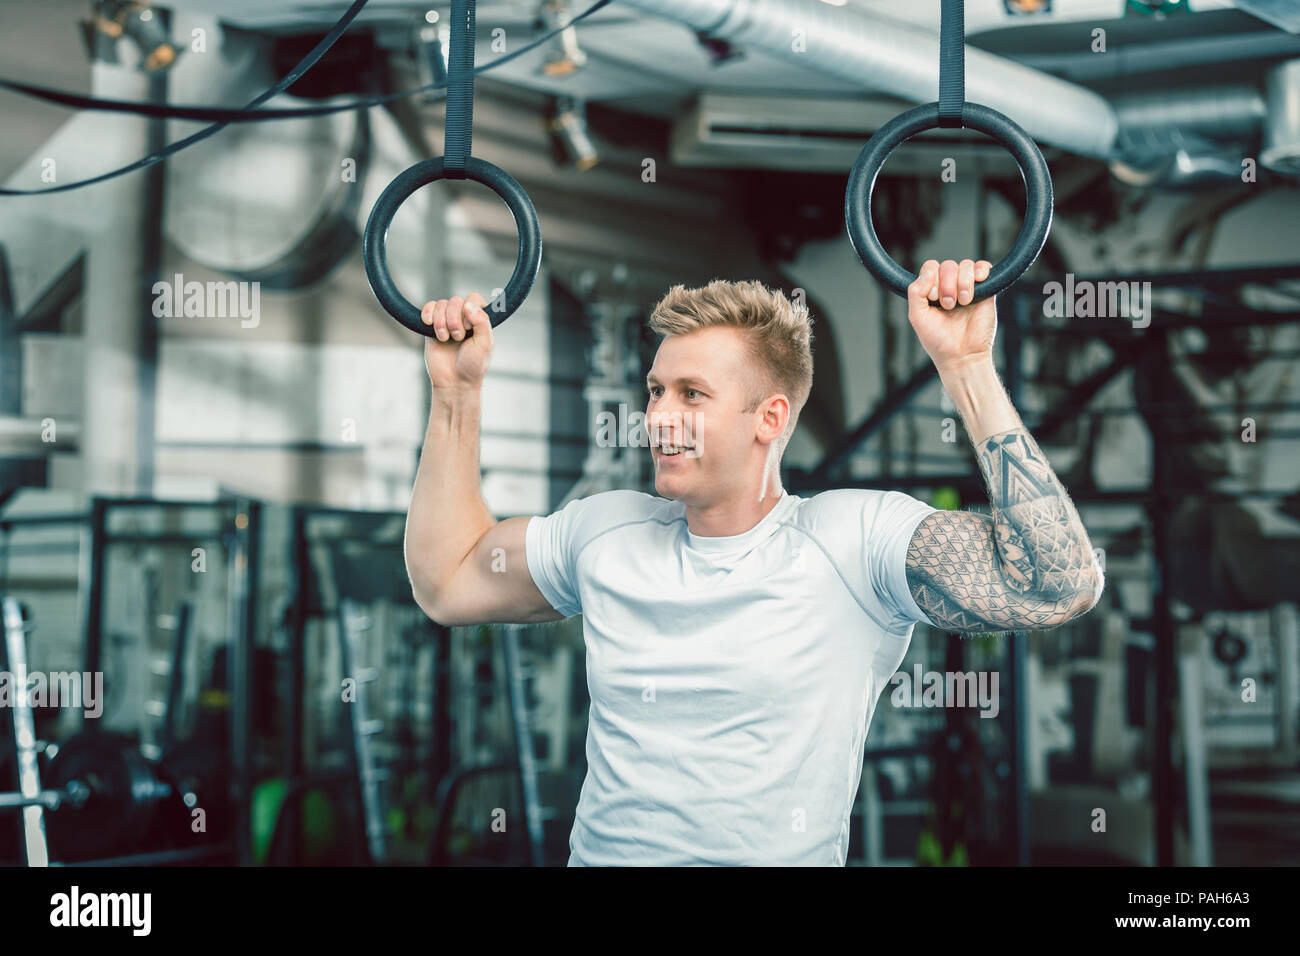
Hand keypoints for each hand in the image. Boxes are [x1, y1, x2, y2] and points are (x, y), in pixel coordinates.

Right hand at [420, 293, 492, 389]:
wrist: (454, 382)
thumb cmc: (473, 365)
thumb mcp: (484, 344)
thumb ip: (482, 322)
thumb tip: (467, 304)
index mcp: (479, 319)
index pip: (473, 299)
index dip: (469, 310)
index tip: (469, 328)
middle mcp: (463, 317)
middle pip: (455, 301)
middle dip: (454, 319)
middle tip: (458, 338)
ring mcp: (447, 320)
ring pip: (441, 304)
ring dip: (441, 322)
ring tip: (445, 338)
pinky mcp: (432, 326)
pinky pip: (428, 308)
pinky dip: (427, 313)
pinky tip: (429, 324)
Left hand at [907, 259, 996, 373]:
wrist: (962, 355)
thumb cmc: (939, 340)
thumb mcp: (917, 316)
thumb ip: (915, 292)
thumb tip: (927, 273)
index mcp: (932, 290)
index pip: (930, 267)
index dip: (931, 279)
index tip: (933, 298)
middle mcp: (950, 286)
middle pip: (947, 265)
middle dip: (946, 284)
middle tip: (948, 305)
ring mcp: (968, 287)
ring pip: (965, 265)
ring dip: (962, 283)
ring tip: (963, 303)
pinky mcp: (986, 290)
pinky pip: (984, 267)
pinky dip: (981, 271)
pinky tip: (978, 283)